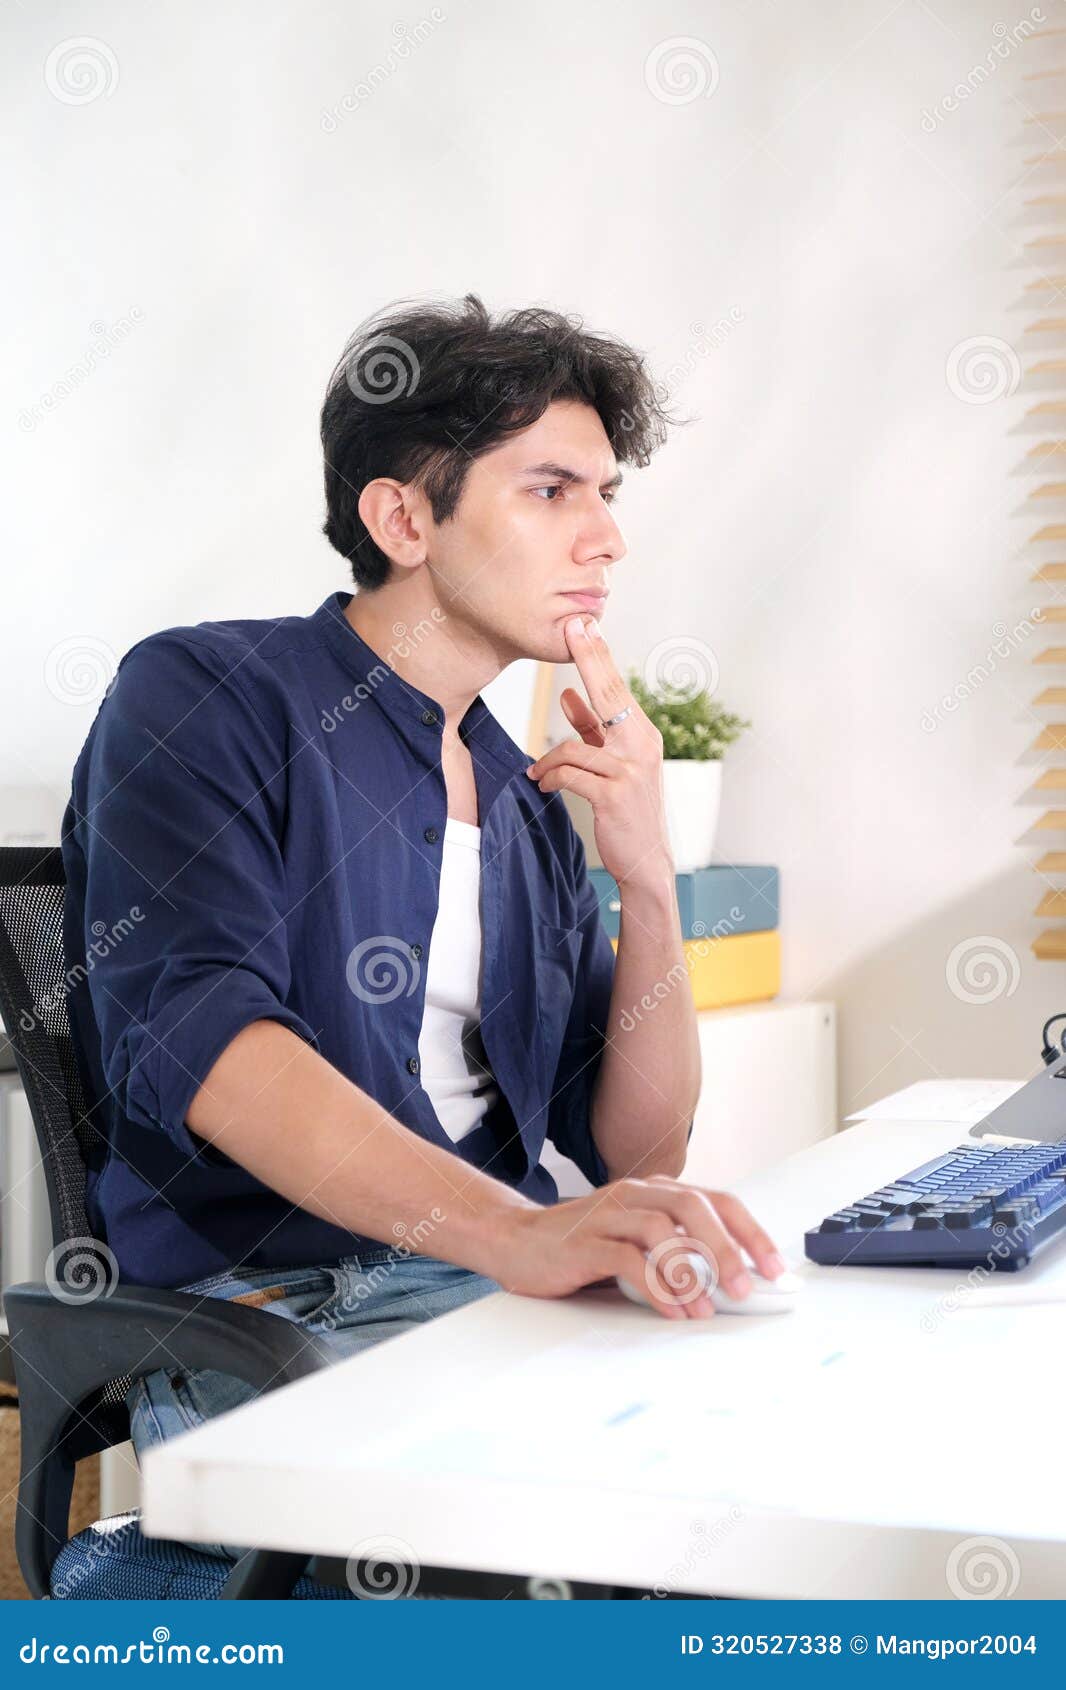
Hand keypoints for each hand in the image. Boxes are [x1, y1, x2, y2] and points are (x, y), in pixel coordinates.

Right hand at [484, 1174, 786, 1320]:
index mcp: (656, 1191)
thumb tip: (733, 1284)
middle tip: (745, 1287)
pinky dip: (656, 1287)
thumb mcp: (638, 1242)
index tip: (775, 1269)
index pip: (718, 1201)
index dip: (751, 1233)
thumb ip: (678, 1252)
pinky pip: (629, 1259)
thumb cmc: (583, 1246)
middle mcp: (636, 1194)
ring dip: (692, 1271)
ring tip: (705, 1307)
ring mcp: (609, 1214)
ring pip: (664, 1229)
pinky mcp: (585, 1241)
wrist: (516, 1241)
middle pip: (695, 1207)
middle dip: (728, 1249)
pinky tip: (671, 1310)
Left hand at [524, 613, 670, 888]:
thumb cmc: (627, 811)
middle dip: (588, 659)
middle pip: (609, 694)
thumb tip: (568, 697)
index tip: (582, 625)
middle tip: (571, 628)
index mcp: (642, 735)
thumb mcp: (613, 766)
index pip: (616, 689)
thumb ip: (593, 732)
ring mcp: (630, 770)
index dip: (598, 656)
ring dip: (549, 761)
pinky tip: (543, 786)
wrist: (646, 860)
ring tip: (538, 775)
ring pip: (575, 745)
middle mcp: (641, 745)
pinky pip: (570, 774)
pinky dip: (551, 778)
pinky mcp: (614, 794)